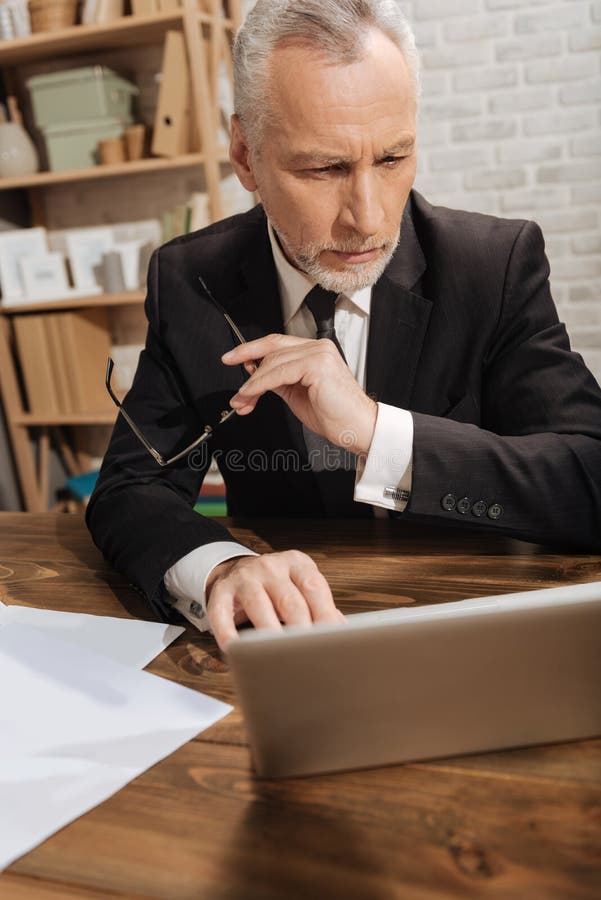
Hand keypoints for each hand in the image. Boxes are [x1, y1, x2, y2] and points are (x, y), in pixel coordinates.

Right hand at [205, 550, 345, 650]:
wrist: (235, 570)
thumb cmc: (277, 588)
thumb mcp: (301, 588)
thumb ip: (321, 608)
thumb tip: (344, 634)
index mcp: (296, 564)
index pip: (314, 588)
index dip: (325, 614)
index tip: (333, 639)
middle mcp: (271, 567)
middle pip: (289, 600)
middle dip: (301, 629)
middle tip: (309, 654)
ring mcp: (244, 578)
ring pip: (258, 605)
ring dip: (269, 632)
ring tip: (277, 656)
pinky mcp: (220, 592)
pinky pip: (221, 614)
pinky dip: (227, 633)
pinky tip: (235, 649)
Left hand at [222, 334, 377, 454]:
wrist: (357, 429)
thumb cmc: (334, 415)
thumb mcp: (297, 394)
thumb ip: (279, 381)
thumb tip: (254, 375)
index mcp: (316, 351)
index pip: (277, 343)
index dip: (251, 349)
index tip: (232, 359)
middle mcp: (318, 347)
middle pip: (272, 349)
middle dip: (247, 368)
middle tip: (234, 389)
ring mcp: (319, 354)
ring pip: (273, 362)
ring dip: (252, 383)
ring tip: (242, 400)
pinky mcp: (317, 365)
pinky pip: (278, 373)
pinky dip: (260, 384)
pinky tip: (251, 395)